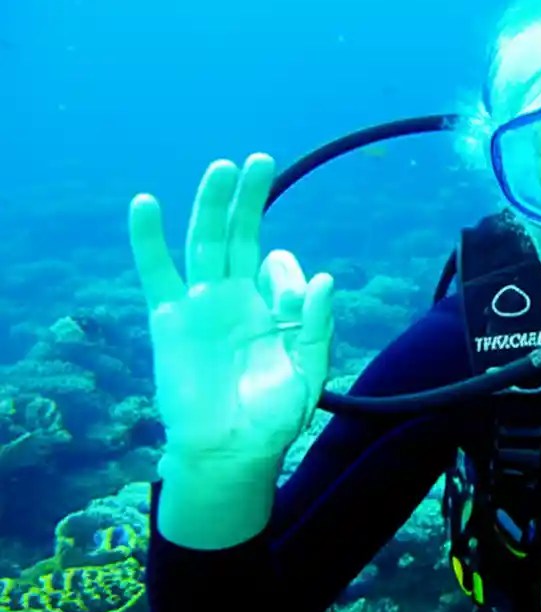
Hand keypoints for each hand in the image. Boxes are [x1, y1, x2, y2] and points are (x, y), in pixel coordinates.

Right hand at [130, 154, 333, 546]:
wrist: (231, 452)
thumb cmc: (273, 417)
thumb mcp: (309, 370)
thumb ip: (316, 324)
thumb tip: (323, 276)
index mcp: (272, 310)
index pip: (279, 268)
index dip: (288, 269)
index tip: (292, 286)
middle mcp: (235, 299)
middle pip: (240, 237)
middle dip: (250, 200)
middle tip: (260, 160)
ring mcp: (201, 304)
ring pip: (205, 243)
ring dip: (211, 205)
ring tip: (222, 167)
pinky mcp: (169, 318)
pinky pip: (156, 272)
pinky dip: (148, 239)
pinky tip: (146, 204)